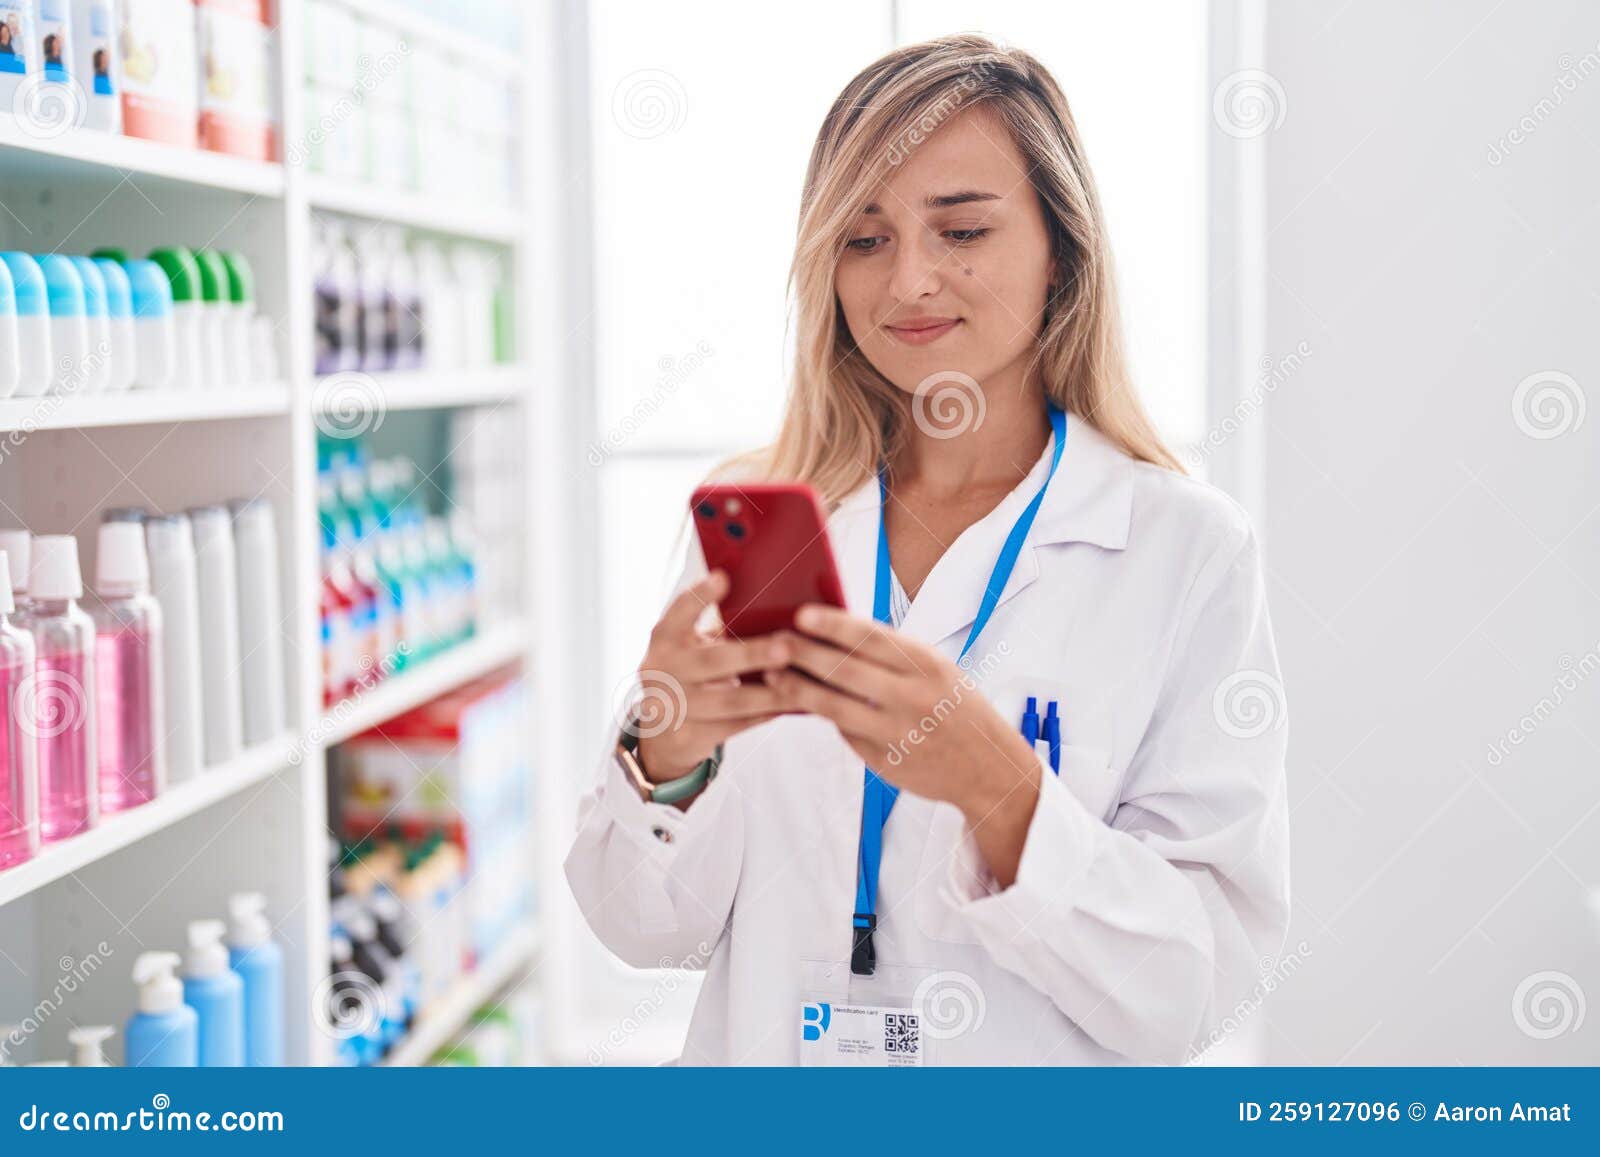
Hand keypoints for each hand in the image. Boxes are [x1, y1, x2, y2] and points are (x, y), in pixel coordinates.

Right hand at [632, 570, 793, 787]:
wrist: (660, 731)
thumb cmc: (689, 673)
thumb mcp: (689, 646)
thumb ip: (715, 628)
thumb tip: (769, 605)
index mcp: (663, 638)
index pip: (678, 612)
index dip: (699, 595)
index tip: (723, 577)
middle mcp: (661, 670)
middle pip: (711, 661)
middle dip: (751, 654)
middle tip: (785, 647)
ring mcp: (672, 706)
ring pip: (727, 701)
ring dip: (767, 693)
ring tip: (799, 685)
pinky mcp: (687, 735)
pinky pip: (733, 726)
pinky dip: (763, 715)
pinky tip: (788, 707)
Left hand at [764, 604, 1041, 883]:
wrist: (988, 769)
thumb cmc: (956, 708)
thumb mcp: (937, 672)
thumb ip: (893, 655)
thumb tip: (835, 632)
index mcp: (927, 665)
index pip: (871, 638)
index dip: (833, 625)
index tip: (800, 614)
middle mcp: (912, 697)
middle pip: (845, 670)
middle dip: (803, 654)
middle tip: (771, 642)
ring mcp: (896, 732)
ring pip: (834, 706)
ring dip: (797, 689)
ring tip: (772, 675)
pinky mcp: (883, 762)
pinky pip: (844, 732)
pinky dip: (820, 715)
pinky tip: (797, 703)